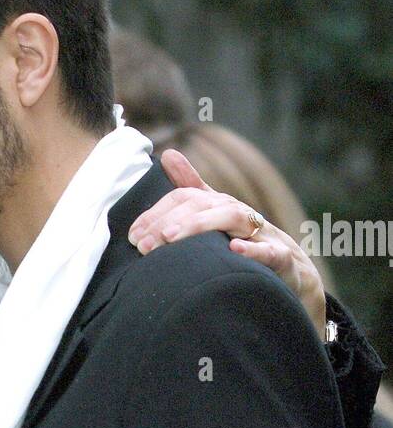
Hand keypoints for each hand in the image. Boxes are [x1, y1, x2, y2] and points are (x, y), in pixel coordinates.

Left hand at [128, 149, 326, 338]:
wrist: (295, 273)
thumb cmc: (248, 243)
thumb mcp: (217, 216)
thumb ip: (194, 187)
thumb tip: (167, 154)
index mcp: (221, 206)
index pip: (186, 198)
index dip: (157, 213)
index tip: (132, 235)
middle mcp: (241, 214)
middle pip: (205, 205)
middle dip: (171, 221)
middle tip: (143, 244)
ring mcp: (264, 234)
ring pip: (233, 219)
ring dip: (201, 226)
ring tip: (171, 237)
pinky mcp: (283, 258)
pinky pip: (271, 252)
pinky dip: (253, 250)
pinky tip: (233, 250)